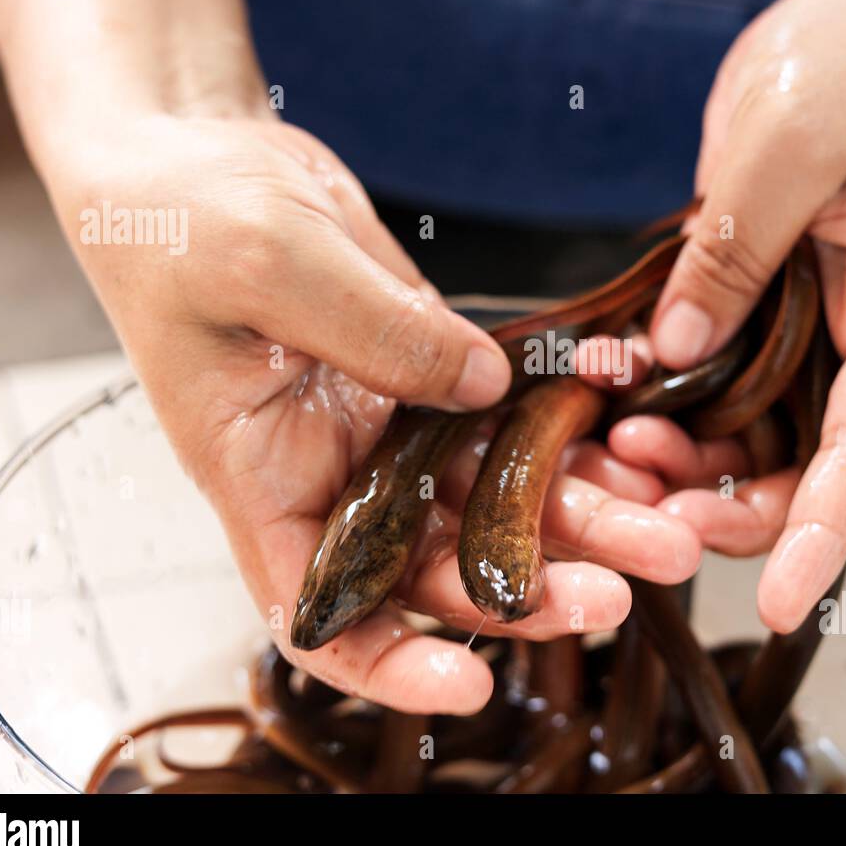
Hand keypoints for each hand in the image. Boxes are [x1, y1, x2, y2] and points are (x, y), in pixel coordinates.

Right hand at [45, 116, 698, 712]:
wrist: (200, 159)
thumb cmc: (179, 221)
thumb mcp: (263, 265)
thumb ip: (371, 332)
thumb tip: (483, 387)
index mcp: (263, 480)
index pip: (322, 609)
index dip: (393, 663)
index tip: (472, 686)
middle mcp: (338, 472)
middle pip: (440, 563)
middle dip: (533, 585)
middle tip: (623, 589)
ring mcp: (394, 423)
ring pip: (498, 496)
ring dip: (581, 514)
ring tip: (666, 519)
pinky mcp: (438, 368)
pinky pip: (516, 410)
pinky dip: (574, 414)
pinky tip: (630, 404)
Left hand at [644, 0, 845, 631]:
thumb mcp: (789, 148)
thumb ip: (735, 254)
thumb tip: (676, 350)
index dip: (824, 532)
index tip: (778, 602)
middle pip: (800, 462)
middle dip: (725, 502)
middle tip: (637, 501)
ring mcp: (802, 320)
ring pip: (747, 430)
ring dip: (682, 457)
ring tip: (609, 447)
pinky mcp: (753, 295)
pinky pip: (709, 372)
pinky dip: (663, 396)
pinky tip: (611, 389)